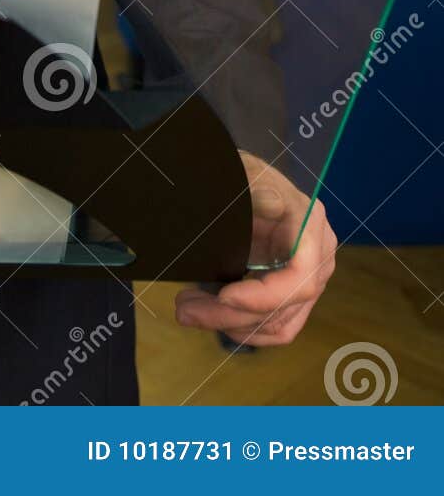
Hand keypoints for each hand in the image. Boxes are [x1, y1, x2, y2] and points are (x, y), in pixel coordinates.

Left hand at [173, 151, 336, 346]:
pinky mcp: (294, 295)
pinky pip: (277, 328)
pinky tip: (216, 319)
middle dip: (230, 314)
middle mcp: (318, 256)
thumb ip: (258, 189)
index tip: (223, 296)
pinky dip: (246, 330)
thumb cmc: (245, 175)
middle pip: (283, 307)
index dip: (264, 296)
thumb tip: (271, 204)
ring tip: (188, 309)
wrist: (245, 182)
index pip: (301, 277)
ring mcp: (309, 278)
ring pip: (275, 323)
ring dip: (230, 323)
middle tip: (184, 308)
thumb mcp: (247, 173)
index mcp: (310, 222)